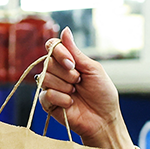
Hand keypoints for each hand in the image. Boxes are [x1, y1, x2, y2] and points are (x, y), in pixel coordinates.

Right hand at [34, 29, 128, 148]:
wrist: (104, 119)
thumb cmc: (102, 94)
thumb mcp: (93, 69)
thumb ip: (75, 52)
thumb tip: (65, 30)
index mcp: (67, 62)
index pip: (52, 46)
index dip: (59, 53)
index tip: (72, 64)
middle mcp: (57, 72)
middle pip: (48, 62)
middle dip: (67, 73)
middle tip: (79, 82)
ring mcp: (52, 87)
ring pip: (45, 78)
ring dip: (64, 86)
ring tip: (75, 93)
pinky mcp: (48, 103)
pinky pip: (46, 95)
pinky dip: (61, 99)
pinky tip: (71, 103)